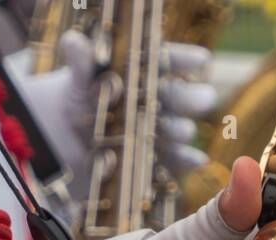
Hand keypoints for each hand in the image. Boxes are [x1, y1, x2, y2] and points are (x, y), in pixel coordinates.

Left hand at [6, 33, 217, 191]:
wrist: (70, 135)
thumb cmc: (79, 97)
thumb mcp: (79, 78)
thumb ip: (81, 62)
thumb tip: (74, 42)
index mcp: (142, 73)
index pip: (166, 62)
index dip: (185, 60)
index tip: (203, 60)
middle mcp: (155, 101)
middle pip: (178, 97)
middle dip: (190, 99)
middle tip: (205, 99)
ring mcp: (157, 130)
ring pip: (178, 129)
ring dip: (180, 130)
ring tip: (182, 131)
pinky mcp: (154, 158)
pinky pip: (174, 160)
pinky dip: (186, 160)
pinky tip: (197, 159)